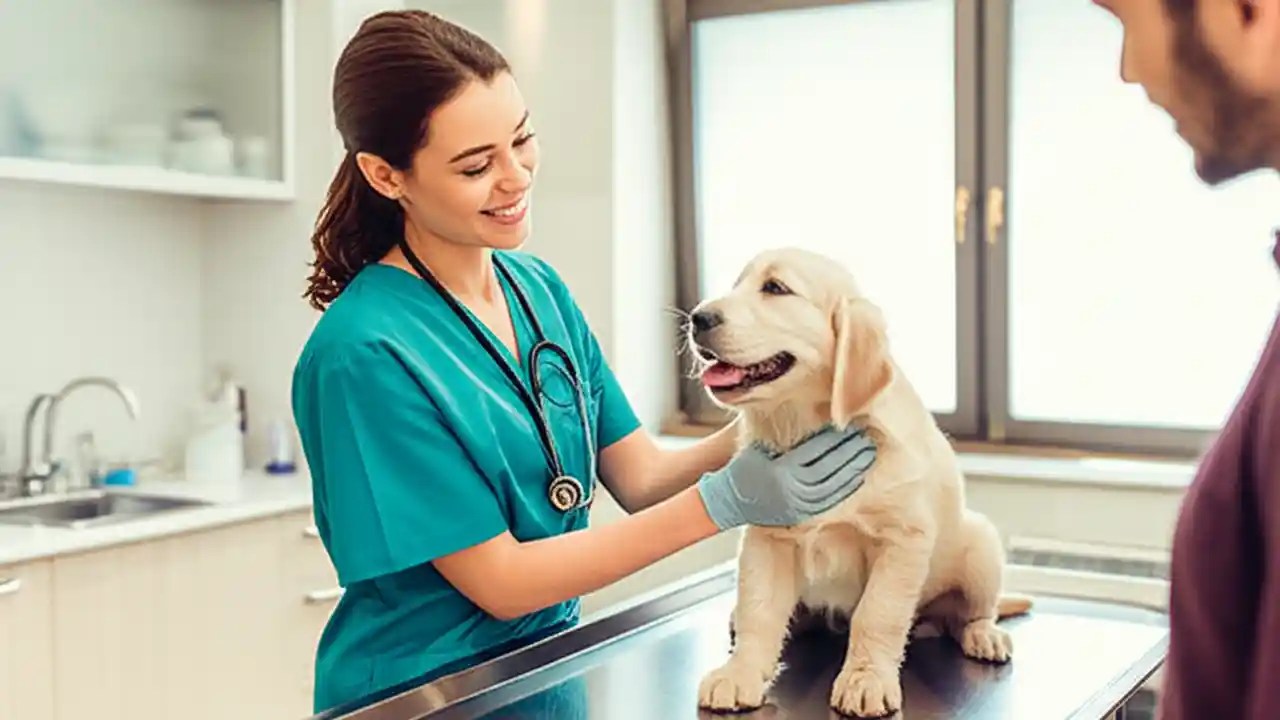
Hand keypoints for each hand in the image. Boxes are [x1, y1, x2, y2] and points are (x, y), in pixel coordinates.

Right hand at [695, 424, 876, 529]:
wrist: (726, 502)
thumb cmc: (743, 470)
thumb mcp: (760, 449)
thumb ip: (786, 439)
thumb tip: (813, 421)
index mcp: (781, 469)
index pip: (816, 450)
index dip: (835, 438)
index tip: (850, 426)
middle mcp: (792, 489)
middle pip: (829, 468)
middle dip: (850, 452)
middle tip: (866, 438)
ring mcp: (797, 504)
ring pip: (833, 486)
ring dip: (853, 470)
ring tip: (867, 455)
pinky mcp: (800, 514)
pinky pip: (829, 501)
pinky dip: (845, 489)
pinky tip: (856, 477)